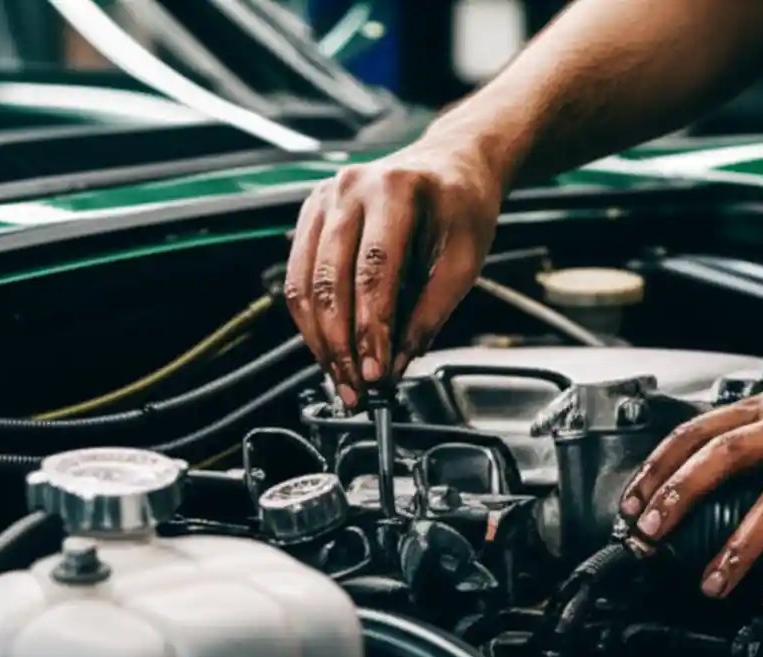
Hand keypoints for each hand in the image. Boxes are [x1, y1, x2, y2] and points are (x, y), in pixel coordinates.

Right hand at [284, 137, 503, 406]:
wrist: (451, 162)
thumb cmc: (462, 205)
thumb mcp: (464, 260)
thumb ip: (430, 314)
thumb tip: (396, 365)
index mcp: (396, 191)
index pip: (374, 273)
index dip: (371, 330)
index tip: (376, 373)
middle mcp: (351, 189)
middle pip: (330, 281)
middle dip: (340, 345)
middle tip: (355, 388)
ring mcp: (324, 199)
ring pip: (305, 284)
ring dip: (320, 340)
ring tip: (340, 378)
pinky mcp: (312, 215)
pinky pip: (298, 277)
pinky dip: (310, 321)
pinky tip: (328, 349)